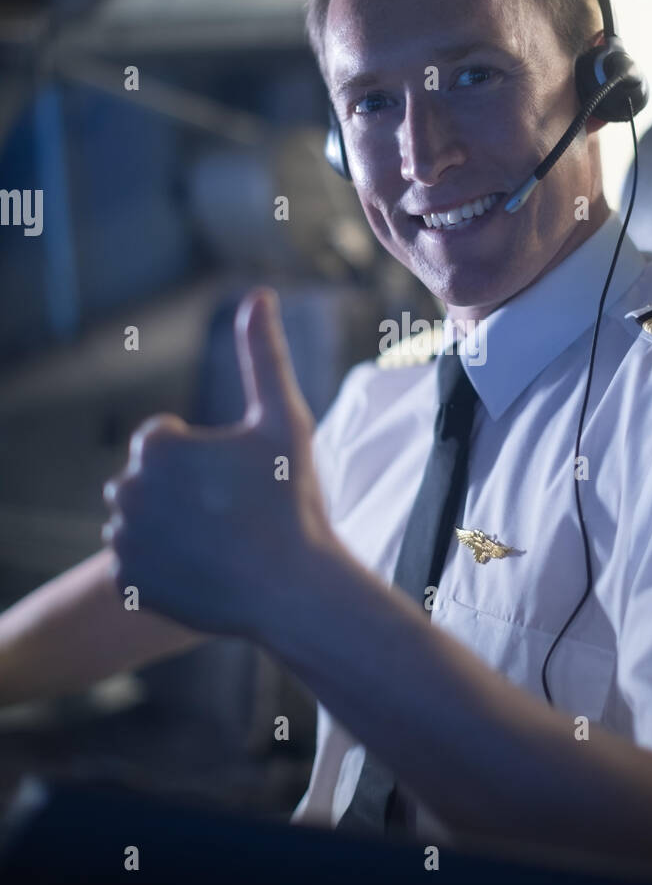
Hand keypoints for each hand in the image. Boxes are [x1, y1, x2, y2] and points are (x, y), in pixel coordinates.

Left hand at [103, 288, 335, 640]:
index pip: (163, 442)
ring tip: (219, 543)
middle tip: (232, 515)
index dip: (205, 459)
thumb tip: (259, 295)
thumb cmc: (292, 501)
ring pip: (140, 519)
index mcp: (158, 447)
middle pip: (148, 480)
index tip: (238, 483)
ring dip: (168, 526)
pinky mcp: (125, 580)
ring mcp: (125, 539)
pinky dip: (160, 564)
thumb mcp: (286, 421)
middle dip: (181, 492)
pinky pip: (135, 561)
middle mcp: (128, 490)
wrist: (293, 588)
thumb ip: (264, 355)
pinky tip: (201, 569)